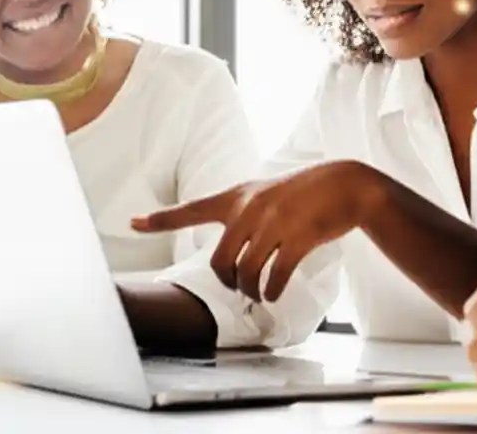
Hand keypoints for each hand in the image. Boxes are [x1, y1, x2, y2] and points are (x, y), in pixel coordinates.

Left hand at [131, 160, 386, 302]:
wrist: (345, 184)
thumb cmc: (305, 192)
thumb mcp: (267, 194)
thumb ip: (245, 215)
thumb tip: (234, 253)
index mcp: (238, 197)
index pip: (192, 209)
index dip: (161, 218)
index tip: (132, 221)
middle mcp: (250, 209)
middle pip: (220, 261)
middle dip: (227, 281)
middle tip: (239, 286)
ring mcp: (273, 223)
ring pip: (246, 272)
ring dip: (251, 290)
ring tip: (259, 293)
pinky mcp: (297, 237)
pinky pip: (274, 275)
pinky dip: (271, 290)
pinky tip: (274, 292)